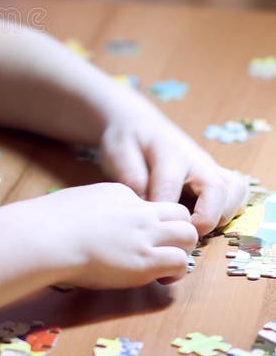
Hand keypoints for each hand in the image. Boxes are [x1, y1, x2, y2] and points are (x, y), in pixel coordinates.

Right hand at [41, 183, 197, 287]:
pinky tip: (160, 278)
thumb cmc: (51, 222)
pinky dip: (175, 271)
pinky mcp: (146, 260)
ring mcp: (145, 234)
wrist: (49, 236)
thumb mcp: (79, 201)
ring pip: (189, 234)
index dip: (151, 222)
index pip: (151, 204)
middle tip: (163, 249)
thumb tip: (93, 221)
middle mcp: (139, 210)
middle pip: (180, 213)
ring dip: (181, 249)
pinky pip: (180, 261)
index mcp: (121, 193)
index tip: (139, 238)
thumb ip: (96, 208)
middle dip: (177, 231)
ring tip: (165, 265)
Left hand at [98, 110, 249, 236]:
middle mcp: (196, 159)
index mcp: (169, 153)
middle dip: (205, 217)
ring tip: (197, 226)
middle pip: (217, 188)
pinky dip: (229, 208)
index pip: (170, 186)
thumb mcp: (119, 154)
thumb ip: (132, 179)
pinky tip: (207, 218)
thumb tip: (148, 208)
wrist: (138, 123)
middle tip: (183, 232)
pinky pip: (237, 191)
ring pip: (234, 190)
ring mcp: (209, 166)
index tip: (149, 224)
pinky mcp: (216, 173)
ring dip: (221, 214)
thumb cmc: (127, 141)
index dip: (161, 211)